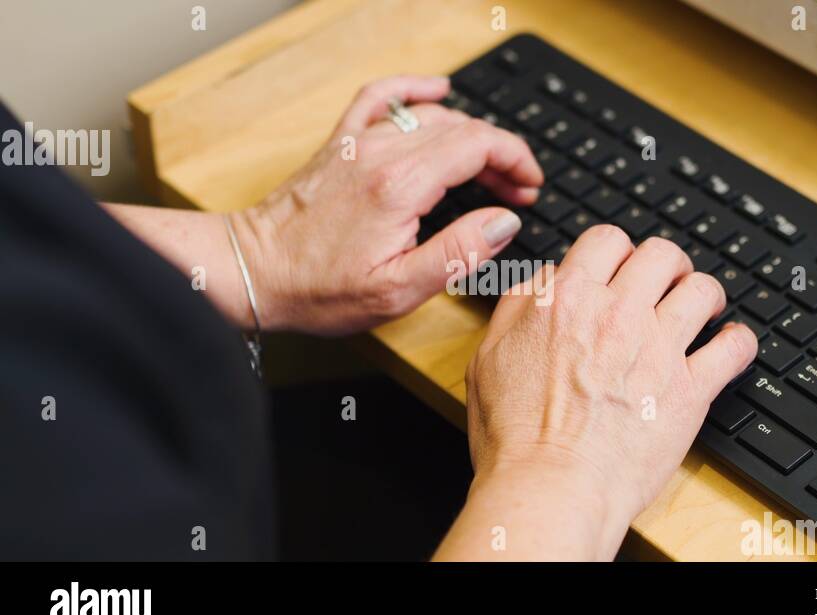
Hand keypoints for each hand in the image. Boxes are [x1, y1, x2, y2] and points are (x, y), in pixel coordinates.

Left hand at [232, 75, 542, 334]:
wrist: (253, 271)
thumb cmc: (319, 288)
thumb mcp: (399, 289)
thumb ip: (459, 252)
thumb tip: (504, 220)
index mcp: (400, 187)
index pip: (478, 145)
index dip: (516, 160)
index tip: (530, 185)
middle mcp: (380, 153)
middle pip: (462, 129)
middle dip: (501, 154)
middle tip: (518, 190)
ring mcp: (358, 143)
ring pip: (432, 117)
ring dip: (470, 135)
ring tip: (489, 170)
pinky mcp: (341, 144)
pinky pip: (382, 97)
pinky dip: (414, 89)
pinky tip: (435, 90)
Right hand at [445, 226, 756, 559]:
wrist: (549, 487)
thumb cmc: (513, 435)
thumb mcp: (488, 357)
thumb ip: (517, 309)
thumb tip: (543, 282)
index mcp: (565, 299)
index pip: (605, 240)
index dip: (617, 250)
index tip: (622, 265)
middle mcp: (615, 313)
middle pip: (660, 255)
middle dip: (666, 263)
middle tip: (666, 280)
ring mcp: (658, 348)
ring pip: (701, 290)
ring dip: (704, 293)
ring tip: (704, 307)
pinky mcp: (689, 390)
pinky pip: (733, 348)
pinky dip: (738, 341)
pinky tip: (732, 343)